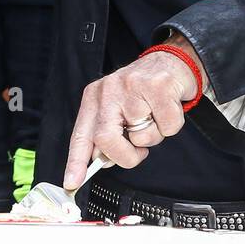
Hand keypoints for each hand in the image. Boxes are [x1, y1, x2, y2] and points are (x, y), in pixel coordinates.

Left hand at [62, 40, 205, 188]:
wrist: (172, 61)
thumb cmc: (144, 90)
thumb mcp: (117, 107)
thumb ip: (107, 132)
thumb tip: (103, 160)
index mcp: (95, 97)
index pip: (81, 134)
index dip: (75, 161)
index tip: (72, 181)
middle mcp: (110, 90)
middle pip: (106, 138)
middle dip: (125, 155)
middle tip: (138, 151)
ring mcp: (133, 87)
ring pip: (142, 137)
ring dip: (154, 135)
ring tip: (154, 115)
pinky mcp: (159, 87)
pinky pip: (168, 127)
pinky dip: (172, 125)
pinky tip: (167, 108)